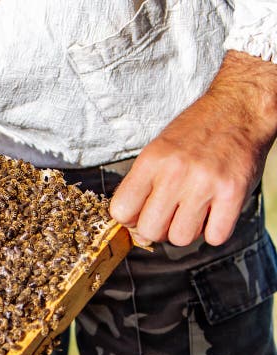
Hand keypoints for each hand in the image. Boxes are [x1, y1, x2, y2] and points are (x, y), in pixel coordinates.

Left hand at [110, 51, 276, 246]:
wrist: (239, 109)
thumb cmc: (195, 132)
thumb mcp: (157, 150)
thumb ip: (141, 185)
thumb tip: (133, 227)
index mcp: (151, 161)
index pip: (121, 211)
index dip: (129, 218)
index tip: (140, 213)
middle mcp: (175, 172)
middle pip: (150, 230)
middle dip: (156, 229)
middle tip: (167, 215)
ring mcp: (205, 184)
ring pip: (180, 238)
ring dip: (186, 231)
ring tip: (192, 212)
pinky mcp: (233, 193)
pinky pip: (215, 237)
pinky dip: (214, 231)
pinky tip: (213, 213)